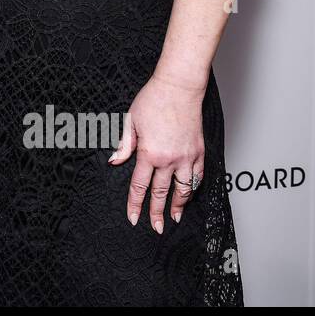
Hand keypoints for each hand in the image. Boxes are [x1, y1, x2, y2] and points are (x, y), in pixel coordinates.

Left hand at [108, 76, 205, 232]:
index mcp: (149, 153)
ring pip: (184, 189)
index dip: (135, 204)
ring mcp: (187, 156)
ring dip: (179, 205)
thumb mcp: (130, 121)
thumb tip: (115, 161)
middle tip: (156, 228)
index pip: (140, 186)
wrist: (179, 87)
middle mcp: (170, 159)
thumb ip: (124, 144)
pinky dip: (194, 188)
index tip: (133, 218)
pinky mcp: (200, 151)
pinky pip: (198, 176)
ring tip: (174, 218)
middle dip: (157, 212)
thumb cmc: (153, 100)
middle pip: (162, 193)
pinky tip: (189, 194)